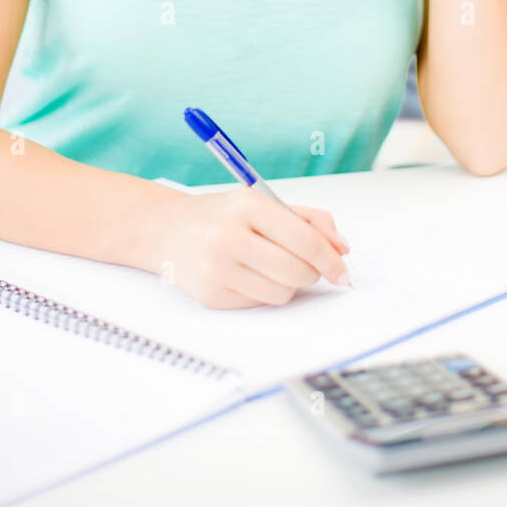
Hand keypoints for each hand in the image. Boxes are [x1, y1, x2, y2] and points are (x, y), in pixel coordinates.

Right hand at [155, 190, 350, 309]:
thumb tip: (342, 248)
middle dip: (311, 273)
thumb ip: (308, 219)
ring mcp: (217, 270)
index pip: (306, 241)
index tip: (342, 270)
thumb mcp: (262, 202)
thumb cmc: (220, 215)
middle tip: (306, 265)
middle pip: (298, 272)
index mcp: (248, 206)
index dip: (331, 260)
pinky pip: (259, 304)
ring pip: (282, 294)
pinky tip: (248, 274)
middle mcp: (229, 237)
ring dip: (288, 284)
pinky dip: (264, 292)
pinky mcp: (212, 296)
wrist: (164, 229)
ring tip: (270, 266)